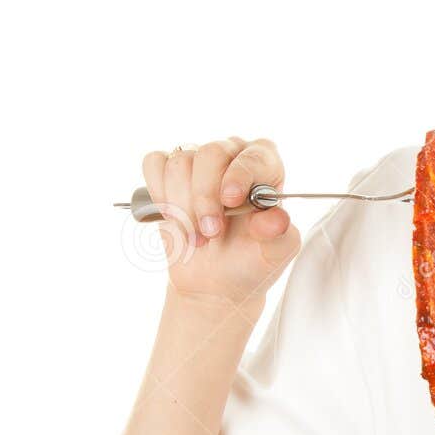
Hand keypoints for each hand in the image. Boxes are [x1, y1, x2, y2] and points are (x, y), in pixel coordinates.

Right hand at [141, 137, 300, 304]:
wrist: (215, 280)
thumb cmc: (250, 261)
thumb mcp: (273, 254)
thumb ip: (280, 235)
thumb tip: (277, 219)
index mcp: (266, 167)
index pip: (254, 156)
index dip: (239, 175)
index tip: (230, 201)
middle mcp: (233, 155)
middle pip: (210, 153)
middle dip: (205, 198)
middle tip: (211, 233)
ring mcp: (199, 160)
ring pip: (180, 163)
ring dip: (183, 206)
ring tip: (197, 237)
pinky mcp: (168, 170)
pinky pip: (154, 164)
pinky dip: (159, 193)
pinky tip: (174, 217)